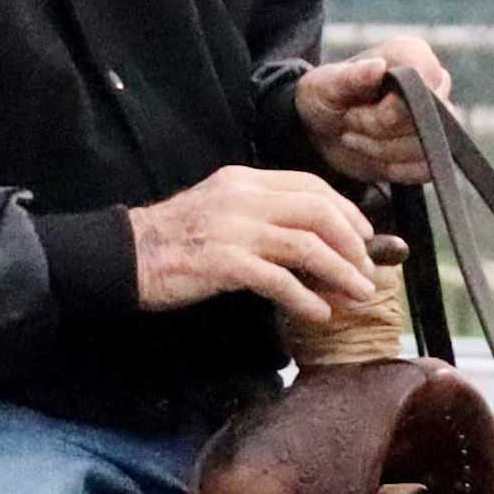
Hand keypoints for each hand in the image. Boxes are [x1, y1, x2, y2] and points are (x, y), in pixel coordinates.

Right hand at [129, 166, 380, 324]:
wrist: (125, 256)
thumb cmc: (174, 240)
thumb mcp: (220, 209)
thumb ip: (260, 214)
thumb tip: (310, 238)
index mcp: (245, 180)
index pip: (310, 186)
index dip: (346, 211)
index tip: (365, 235)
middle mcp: (243, 197)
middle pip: (318, 211)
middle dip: (353, 243)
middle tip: (367, 270)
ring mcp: (234, 229)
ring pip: (307, 244)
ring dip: (341, 272)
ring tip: (358, 294)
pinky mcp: (224, 263)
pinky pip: (279, 280)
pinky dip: (306, 298)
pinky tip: (320, 313)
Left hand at [294, 37, 452, 183]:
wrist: (324, 129)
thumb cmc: (326, 97)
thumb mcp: (325, 85)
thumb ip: (351, 76)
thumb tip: (377, 66)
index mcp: (411, 55)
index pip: (423, 85)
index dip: (390, 108)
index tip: (353, 110)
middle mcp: (434, 83)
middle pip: (422, 120)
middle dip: (377, 130)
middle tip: (349, 123)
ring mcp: (438, 117)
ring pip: (424, 147)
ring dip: (381, 151)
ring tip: (356, 136)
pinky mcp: (434, 147)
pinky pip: (424, 168)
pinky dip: (392, 168)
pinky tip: (371, 154)